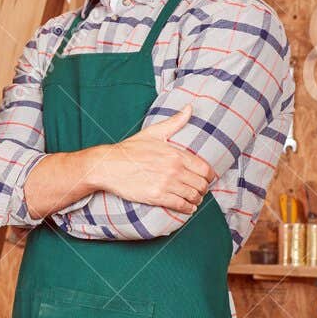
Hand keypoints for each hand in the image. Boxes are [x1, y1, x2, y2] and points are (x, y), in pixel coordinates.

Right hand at [91, 107, 214, 213]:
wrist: (108, 166)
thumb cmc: (129, 150)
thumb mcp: (153, 133)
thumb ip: (175, 122)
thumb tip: (190, 108)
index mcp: (176, 154)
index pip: (204, 169)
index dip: (209, 176)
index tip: (206, 179)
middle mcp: (174, 169)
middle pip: (201, 184)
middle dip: (203, 189)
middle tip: (200, 191)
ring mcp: (165, 184)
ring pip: (193, 196)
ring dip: (196, 200)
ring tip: (194, 200)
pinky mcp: (156, 196)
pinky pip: (180, 205)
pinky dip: (187, 209)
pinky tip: (188, 208)